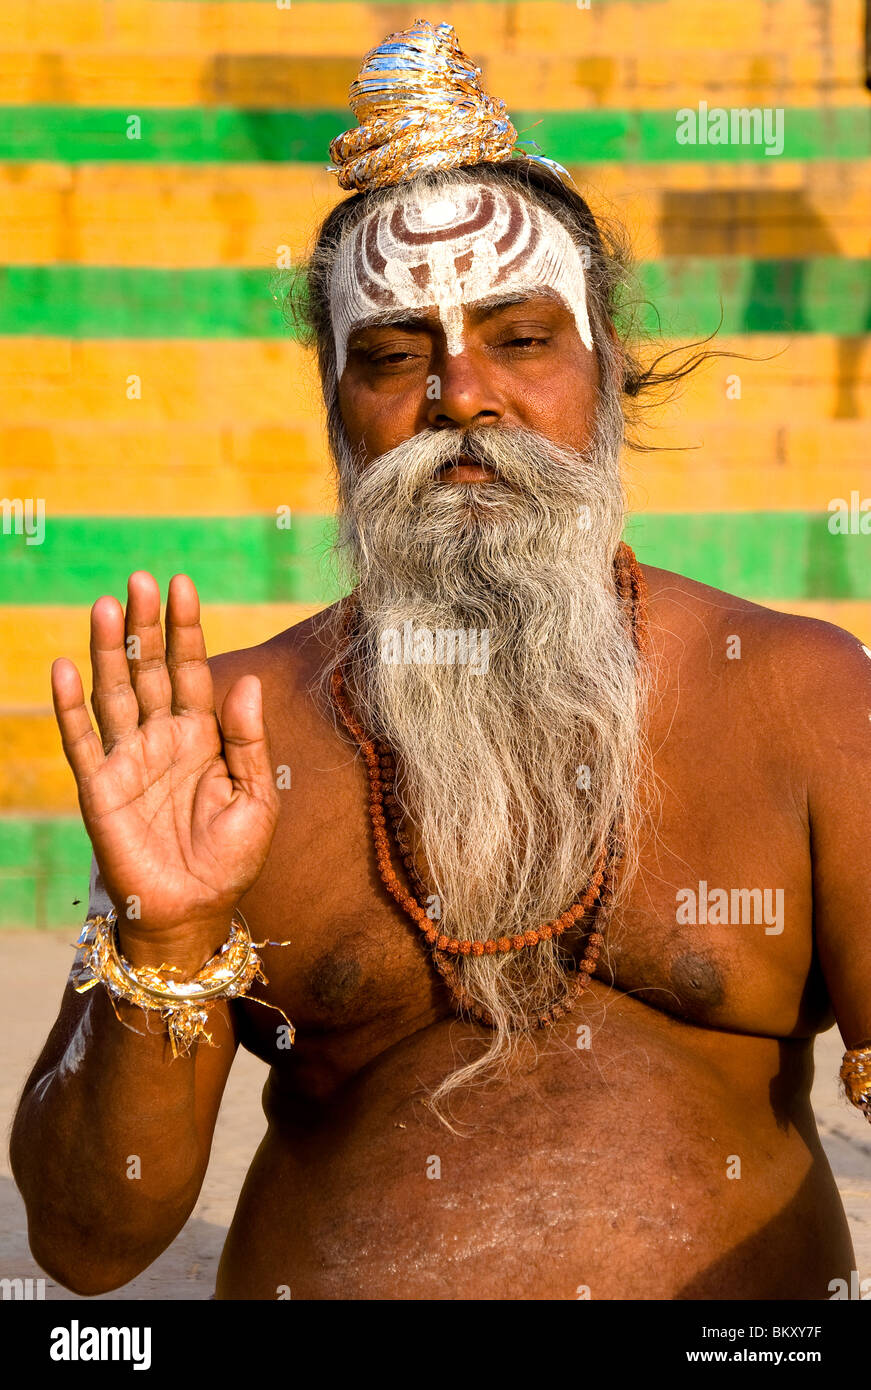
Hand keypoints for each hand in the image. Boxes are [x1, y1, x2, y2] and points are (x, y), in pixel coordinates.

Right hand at [52, 572, 279, 969]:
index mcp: (202, 736)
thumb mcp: (256, 798)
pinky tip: (66, 669)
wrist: (195, 913)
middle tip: (139, 579)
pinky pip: (82, 741)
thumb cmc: (230, 859)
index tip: (182, 585)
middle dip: (145, 626)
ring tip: (107, 606)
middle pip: (149, 670)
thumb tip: (245, 680)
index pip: (191, 670)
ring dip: (110, 651)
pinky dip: (71, 706)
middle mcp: (162, 739)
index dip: (185, 629)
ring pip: (114, 693)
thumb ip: (248, 740)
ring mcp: (128, 760)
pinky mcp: (100, 789)